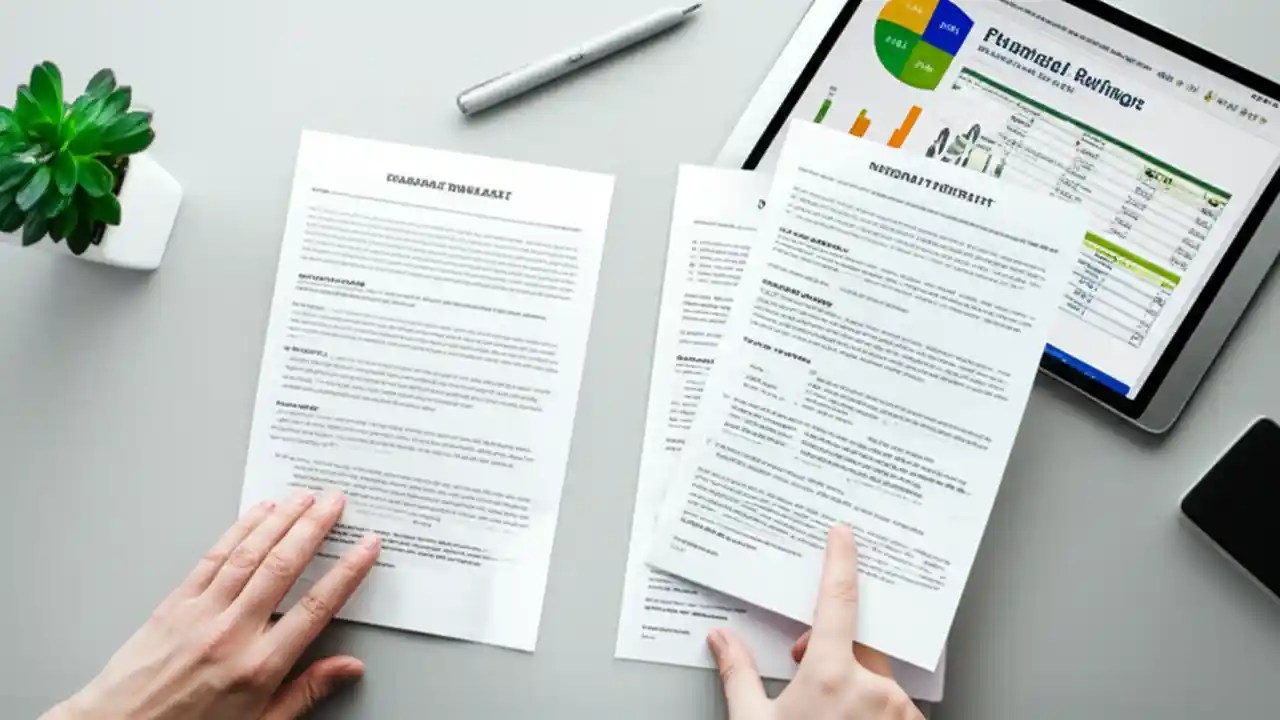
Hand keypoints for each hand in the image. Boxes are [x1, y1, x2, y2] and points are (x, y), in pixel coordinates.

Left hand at [43, 490, 380, 719]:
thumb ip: (307, 691)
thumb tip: (349, 668)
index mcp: (259, 667)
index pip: (316, 607)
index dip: (347, 572)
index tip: (367, 547)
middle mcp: (231, 633)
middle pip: (284, 567)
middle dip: (315, 528)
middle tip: (337, 501)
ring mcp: (201, 614)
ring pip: (249, 555)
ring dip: (281, 520)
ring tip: (304, 498)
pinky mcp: (175, 604)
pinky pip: (213, 558)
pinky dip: (239, 531)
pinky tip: (258, 515)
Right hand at [707, 525, 922, 719]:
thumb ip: (738, 676)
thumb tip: (721, 641)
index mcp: (830, 674)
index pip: (838, 599)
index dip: (840, 560)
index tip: (843, 534)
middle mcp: (873, 689)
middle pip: (858, 644)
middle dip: (833, 651)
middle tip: (807, 671)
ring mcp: (899, 714)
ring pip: (879, 677)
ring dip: (856, 685)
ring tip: (828, 713)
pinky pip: (895, 705)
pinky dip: (874, 708)